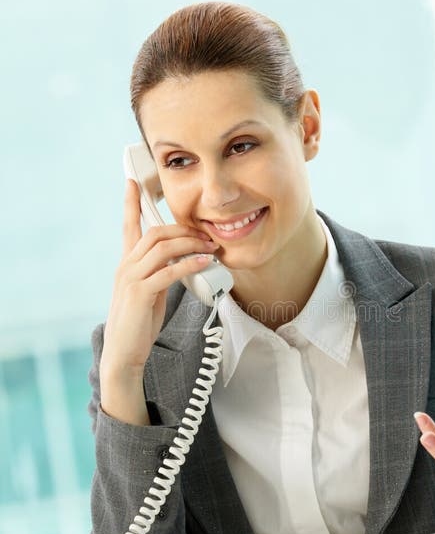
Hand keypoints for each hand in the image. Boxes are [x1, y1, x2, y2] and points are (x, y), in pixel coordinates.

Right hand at [99, 180, 219, 423]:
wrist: (124, 353)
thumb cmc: (139, 324)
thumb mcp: (150, 293)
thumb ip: (161, 274)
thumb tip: (185, 262)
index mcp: (127, 264)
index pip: (128, 226)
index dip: (130, 202)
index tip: (132, 181)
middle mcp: (126, 266)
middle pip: (155, 232)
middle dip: (183, 229)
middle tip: (207, 234)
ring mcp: (131, 278)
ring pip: (161, 247)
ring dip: (190, 244)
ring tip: (211, 248)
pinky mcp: (140, 294)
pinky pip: (168, 271)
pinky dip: (189, 264)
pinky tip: (204, 262)